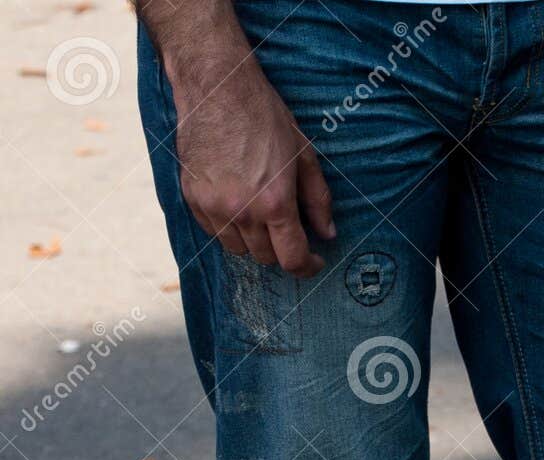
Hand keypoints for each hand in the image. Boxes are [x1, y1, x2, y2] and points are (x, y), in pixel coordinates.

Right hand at [170, 45, 333, 276]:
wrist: (215, 85)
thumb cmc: (263, 114)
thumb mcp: (302, 153)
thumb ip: (317, 199)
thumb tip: (327, 233)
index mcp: (274, 202)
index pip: (292, 258)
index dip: (308, 267)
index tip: (314, 261)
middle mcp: (242, 211)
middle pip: (266, 258)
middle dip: (280, 249)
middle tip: (286, 228)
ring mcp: (213, 207)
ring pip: (238, 250)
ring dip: (253, 242)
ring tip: (259, 216)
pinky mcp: (192, 198)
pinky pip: (214, 233)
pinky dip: (228, 228)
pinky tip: (236, 206)